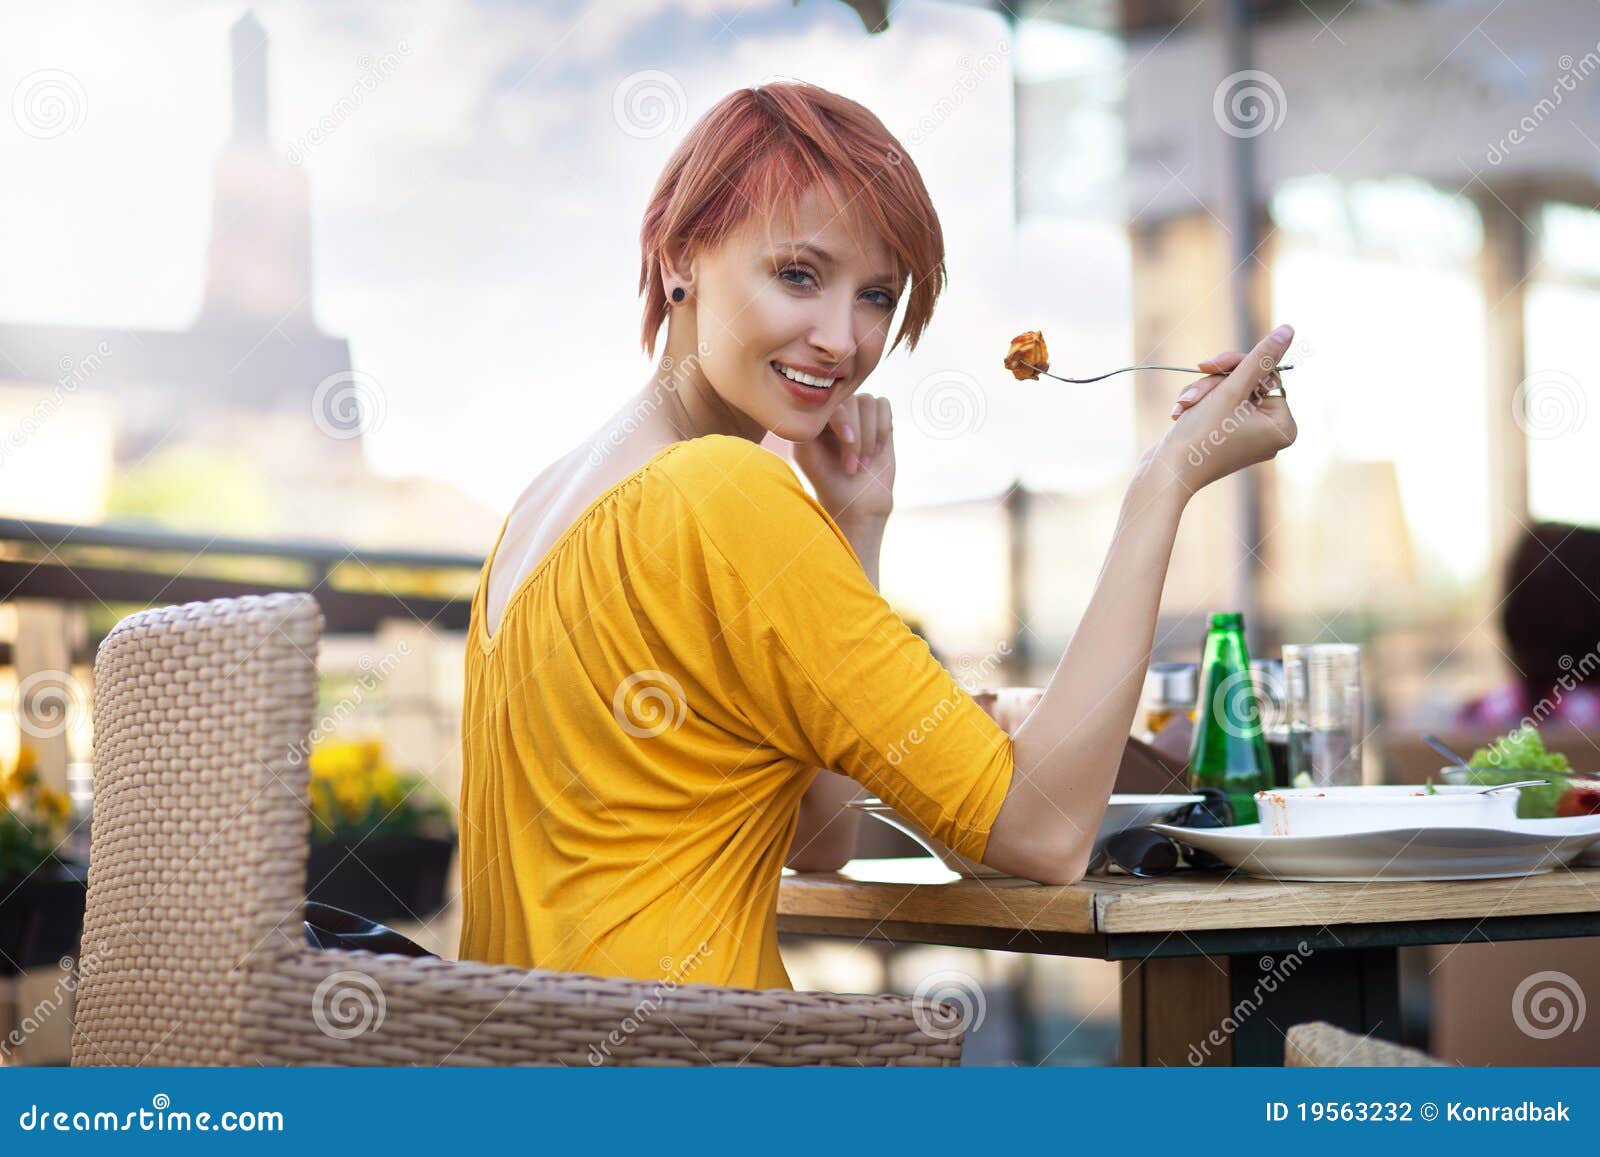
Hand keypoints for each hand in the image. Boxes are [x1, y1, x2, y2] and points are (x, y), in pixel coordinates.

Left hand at [790, 392, 894, 524]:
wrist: (857, 502)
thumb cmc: (828, 481)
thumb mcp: (806, 456)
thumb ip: (805, 427)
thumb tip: (811, 401)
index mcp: (816, 416)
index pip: (829, 400)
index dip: (842, 418)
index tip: (848, 441)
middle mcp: (836, 411)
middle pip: (853, 400)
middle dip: (858, 436)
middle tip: (852, 466)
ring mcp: (858, 413)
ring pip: (869, 402)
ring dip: (870, 435)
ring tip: (863, 462)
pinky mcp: (878, 419)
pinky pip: (883, 405)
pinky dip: (882, 428)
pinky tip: (876, 450)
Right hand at [1145, 325, 1297, 495]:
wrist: (1165, 474)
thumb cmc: (1200, 436)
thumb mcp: (1230, 390)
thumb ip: (1260, 359)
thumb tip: (1288, 330)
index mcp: (1283, 427)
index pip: (1266, 375)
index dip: (1235, 367)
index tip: (1208, 367)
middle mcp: (1271, 435)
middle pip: (1248, 384)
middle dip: (1215, 384)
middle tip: (1191, 395)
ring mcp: (1250, 439)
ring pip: (1231, 394)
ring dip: (1204, 394)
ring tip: (1182, 407)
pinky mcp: (1229, 441)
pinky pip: (1221, 409)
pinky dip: (1201, 407)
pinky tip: (1181, 416)